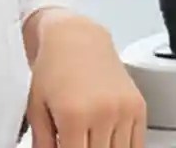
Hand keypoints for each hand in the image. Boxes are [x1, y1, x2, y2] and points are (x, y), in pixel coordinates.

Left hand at [25, 11, 146, 147]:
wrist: (76, 37)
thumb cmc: (53, 68)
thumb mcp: (37, 108)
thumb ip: (42, 143)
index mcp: (73, 116)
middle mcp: (102, 113)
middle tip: (76, 143)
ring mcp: (123, 110)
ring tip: (91, 140)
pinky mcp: (138, 106)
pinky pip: (137, 144)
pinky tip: (109, 144)